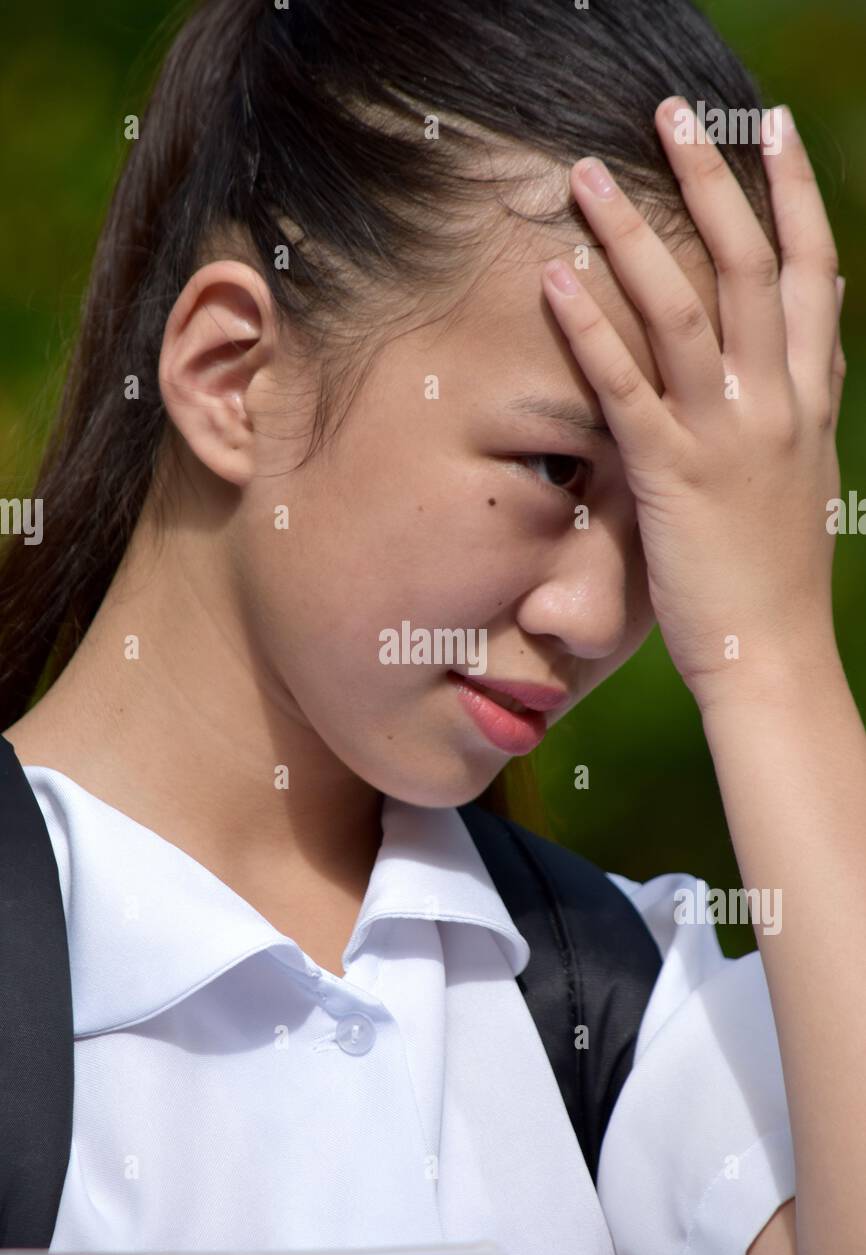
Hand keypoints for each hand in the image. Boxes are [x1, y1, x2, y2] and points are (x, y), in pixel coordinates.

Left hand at [541, 96, 845, 712]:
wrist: (775, 657)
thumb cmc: (774, 580)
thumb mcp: (794, 480)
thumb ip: (784, 416)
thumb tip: (777, 373)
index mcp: (812, 400)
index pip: (816, 275)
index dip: (796, 197)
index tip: (773, 132)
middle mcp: (778, 403)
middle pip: (753, 266)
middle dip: (715, 180)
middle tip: (675, 113)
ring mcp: (727, 436)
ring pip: (686, 308)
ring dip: (636, 232)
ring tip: (585, 176)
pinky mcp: (672, 476)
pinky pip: (626, 386)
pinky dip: (590, 327)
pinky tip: (555, 278)